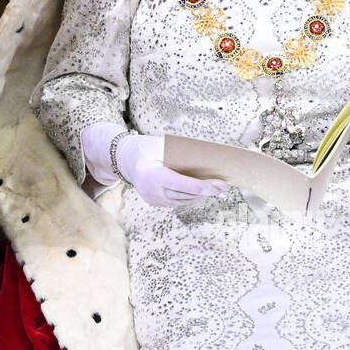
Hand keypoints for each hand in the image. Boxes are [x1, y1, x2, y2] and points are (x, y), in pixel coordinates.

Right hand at [81, 123, 229, 206]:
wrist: (125, 160)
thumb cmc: (145, 148)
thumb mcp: (160, 146)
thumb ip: (178, 153)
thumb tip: (204, 158)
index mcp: (153, 174)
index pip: (183, 184)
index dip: (203, 187)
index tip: (218, 186)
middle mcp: (152, 190)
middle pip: (186, 194)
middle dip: (206, 191)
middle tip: (224, 186)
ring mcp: (153, 199)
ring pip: (182, 200)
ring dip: (200, 195)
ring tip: (216, 188)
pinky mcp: (155, 203)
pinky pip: (176, 202)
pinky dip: (189, 197)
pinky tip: (200, 192)